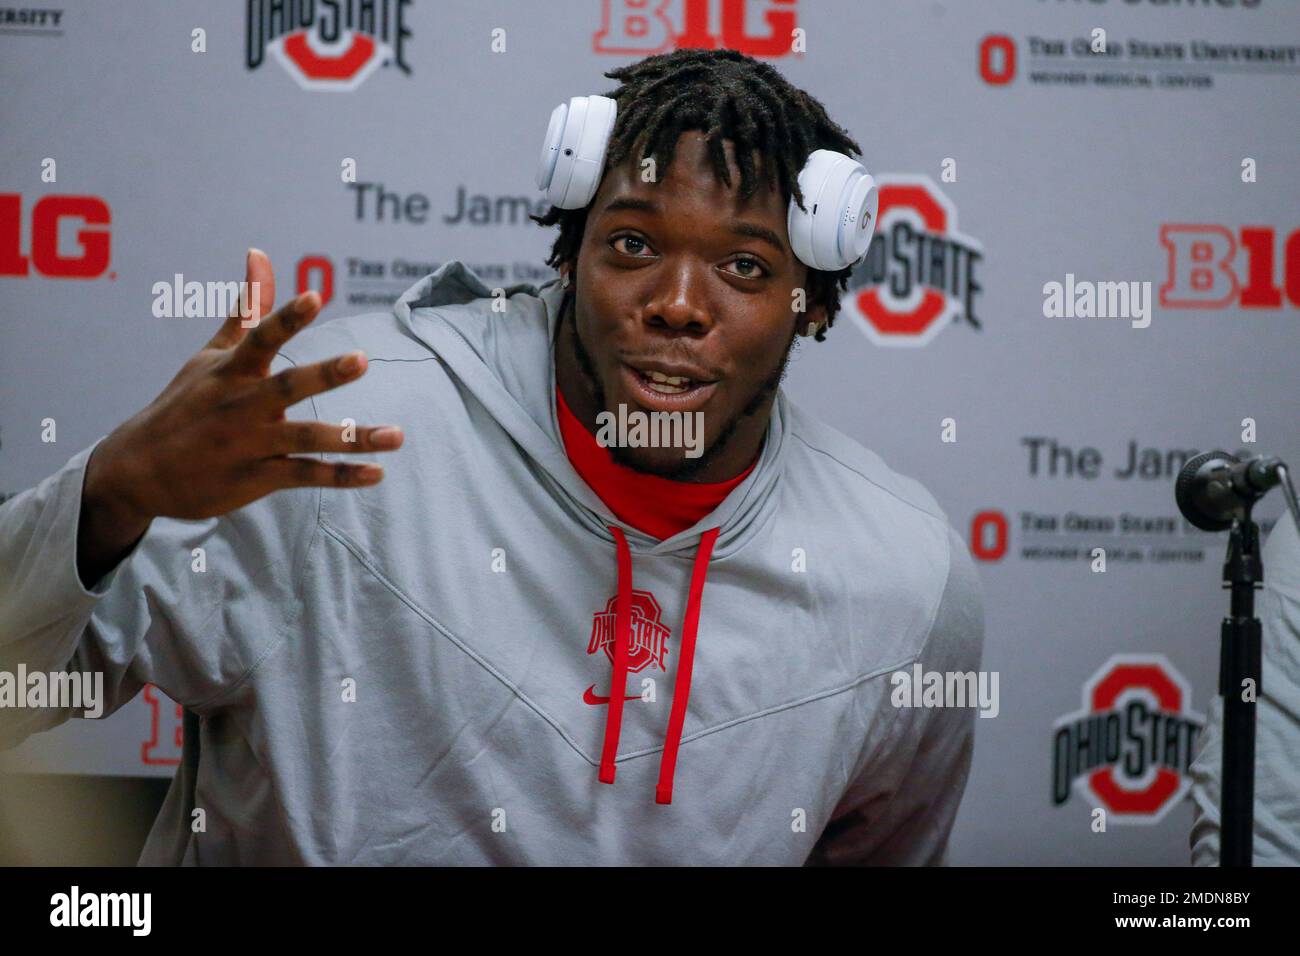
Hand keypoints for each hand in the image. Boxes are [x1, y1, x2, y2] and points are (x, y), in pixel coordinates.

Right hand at [77, 249, 402, 585]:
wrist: (139, 471)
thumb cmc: (184, 405)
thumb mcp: (211, 356)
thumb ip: (246, 310)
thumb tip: (259, 252)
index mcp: (231, 371)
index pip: (260, 337)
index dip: (286, 317)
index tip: (314, 296)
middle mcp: (241, 405)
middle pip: (287, 386)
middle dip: (325, 374)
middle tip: (362, 359)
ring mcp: (250, 444)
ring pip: (307, 438)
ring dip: (353, 438)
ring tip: (397, 435)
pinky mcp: (256, 478)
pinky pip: (306, 475)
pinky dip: (341, 476)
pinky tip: (376, 473)